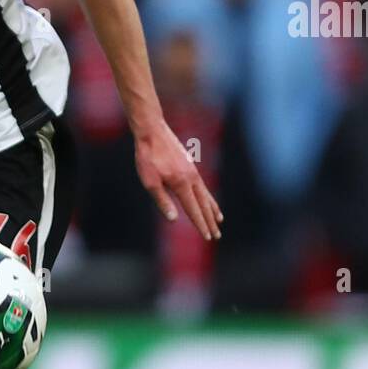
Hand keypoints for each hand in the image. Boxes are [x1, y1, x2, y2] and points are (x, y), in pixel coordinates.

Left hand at [134, 120, 222, 240]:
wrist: (152, 132)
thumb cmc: (147, 158)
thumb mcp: (149, 181)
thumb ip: (162, 200)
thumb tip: (173, 219)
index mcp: (181, 184)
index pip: (194, 210)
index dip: (201, 225)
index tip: (208, 237)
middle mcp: (192, 179)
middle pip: (204, 205)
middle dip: (210, 222)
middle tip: (217, 236)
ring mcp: (193, 172)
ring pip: (206, 195)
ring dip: (212, 209)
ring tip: (220, 220)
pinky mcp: (190, 166)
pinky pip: (202, 186)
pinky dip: (208, 196)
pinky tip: (207, 200)